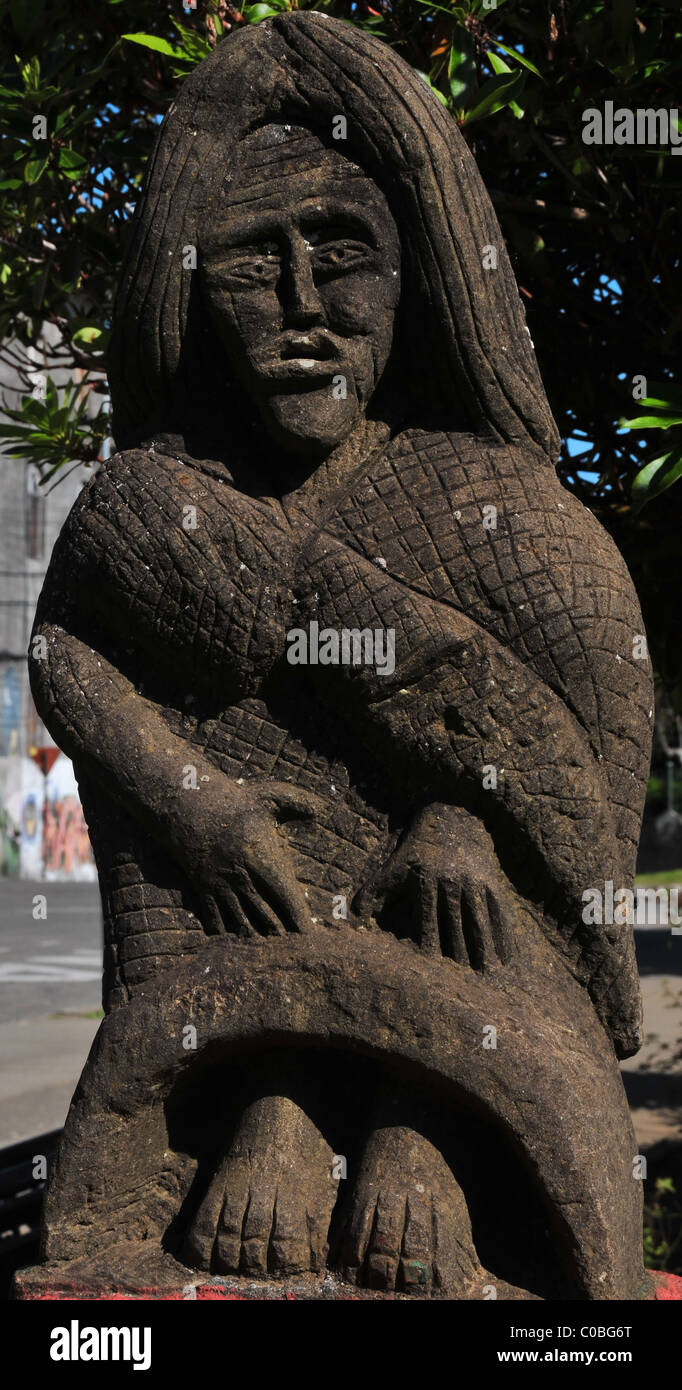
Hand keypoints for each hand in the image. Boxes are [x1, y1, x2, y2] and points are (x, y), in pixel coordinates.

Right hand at [173, 777, 323, 937]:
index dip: (296, 913)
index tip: (307, 929)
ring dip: (252, 931)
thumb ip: (296, 802)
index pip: (282, 891)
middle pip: (263, 909)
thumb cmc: (232, 800)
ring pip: (239, 915)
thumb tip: (322, 810)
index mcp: (257, 854)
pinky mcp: (202, 883)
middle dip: (277, 928)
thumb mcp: (267, 796)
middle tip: (291, 943)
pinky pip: (212, 912)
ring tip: (265, 943)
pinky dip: (220, 926)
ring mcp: (218, 881)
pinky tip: (228, 935)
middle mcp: (238, 873)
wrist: (186, 805)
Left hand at [353, 803, 514, 968]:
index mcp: (427, 879)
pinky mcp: (490, 879)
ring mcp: (473, 879)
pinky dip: (504, 932)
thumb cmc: (418, 844)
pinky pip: (499, 909)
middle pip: (456, 922)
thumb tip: (355, 915)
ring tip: (487, 971)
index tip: (430, 963)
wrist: (451, 811)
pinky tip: (507, 954)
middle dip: (459, 950)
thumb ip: (376, 889)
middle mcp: (451, 880)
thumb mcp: (396, 862)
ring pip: (480, 918)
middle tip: (463, 976)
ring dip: (485, 945)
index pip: (427, 916)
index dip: (429, 940)